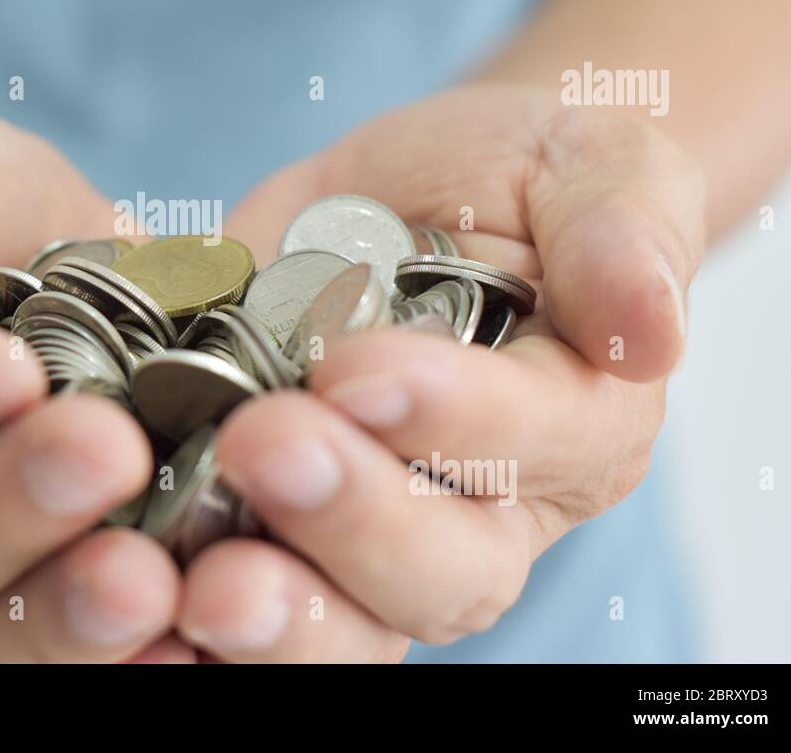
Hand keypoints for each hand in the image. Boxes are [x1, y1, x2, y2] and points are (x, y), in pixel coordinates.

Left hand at [175, 86, 704, 661]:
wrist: (402, 201)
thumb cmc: (510, 181)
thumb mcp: (589, 164)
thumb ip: (624, 231)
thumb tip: (652, 331)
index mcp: (575, 425)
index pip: (531, 447)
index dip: (448, 419)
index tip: (355, 368)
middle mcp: (482, 512)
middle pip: (436, 571)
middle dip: (349, 519)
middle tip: (262, 446)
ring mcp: (370, 539)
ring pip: (344, 626)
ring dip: (274, 613)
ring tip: (199, 580)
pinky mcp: (273, 533)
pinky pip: (246, 608)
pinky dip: (192, 624)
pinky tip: (139, 585)